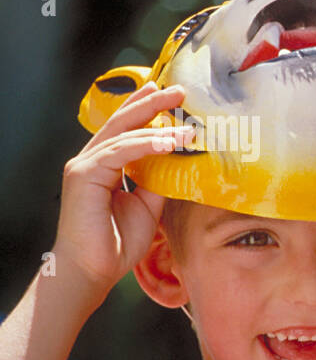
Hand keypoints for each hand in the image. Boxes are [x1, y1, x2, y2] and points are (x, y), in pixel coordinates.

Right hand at [52, 81, 192, 292]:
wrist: (95, 270)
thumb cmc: (118, 242)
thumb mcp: (149, 205)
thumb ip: (159, 180)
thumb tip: (180, 161)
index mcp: (106, 164)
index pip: (127, 129)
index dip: (148, 110)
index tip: (173, 98)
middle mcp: (93, 160)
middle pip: (124, 122)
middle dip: (152, 103)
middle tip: (180, 90)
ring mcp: (86, 165)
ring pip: (124, 135)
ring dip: (158, 126)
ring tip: (188, 125)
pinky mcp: (84, 175)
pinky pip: (120, 152)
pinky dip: (146, 145)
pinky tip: (169, 142)